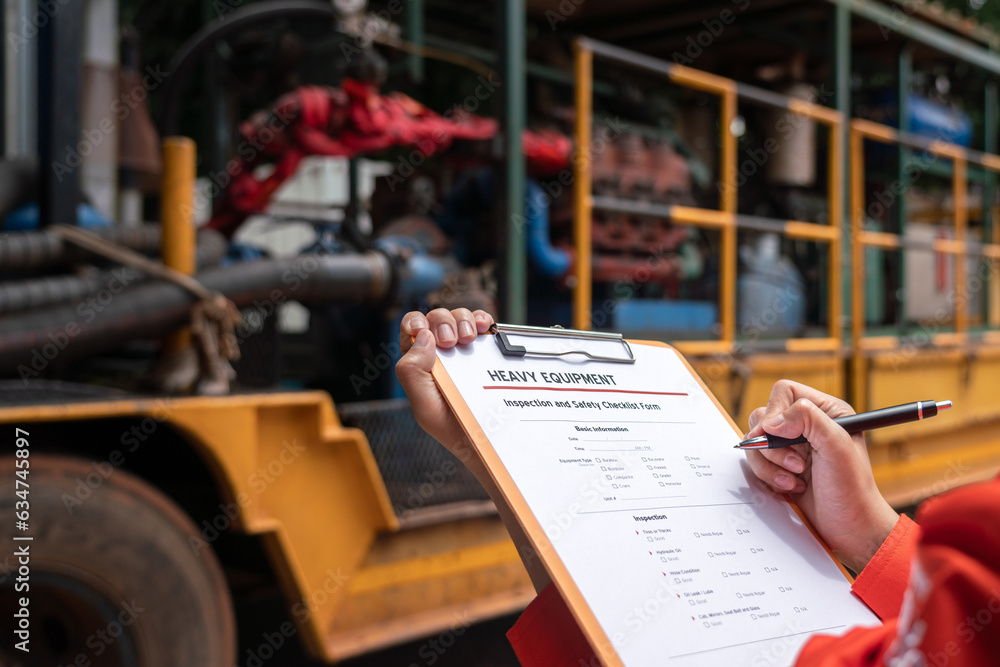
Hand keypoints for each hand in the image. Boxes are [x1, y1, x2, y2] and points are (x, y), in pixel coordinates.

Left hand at [395, 307, 494, 477]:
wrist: (489, 441)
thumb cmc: (454, 429)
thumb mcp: (423, 407)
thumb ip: (412, 372)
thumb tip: (423, 337)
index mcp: (419, 363)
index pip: (412, 329)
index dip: (415, 322)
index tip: (423, 330)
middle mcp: (440, 353)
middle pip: (436, 318)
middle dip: (442, 322)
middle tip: (450, 341)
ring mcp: (465, 350)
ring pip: (459, 317)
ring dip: (462, 319)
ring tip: (468, 338)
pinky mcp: (487, 349)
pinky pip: (483, 323)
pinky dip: (482, 319)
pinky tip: (483, 328)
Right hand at [743, 380, 898, 572]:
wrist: (850, 528)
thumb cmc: (852, 489)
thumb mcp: (837, 446)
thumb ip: (808, 420)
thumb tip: (771, 421)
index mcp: (826, 412)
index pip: (784, 392)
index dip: (776, 412)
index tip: (781, 435)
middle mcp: (806, 426)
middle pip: (764, 416)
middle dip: (773, 445)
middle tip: (798, 465)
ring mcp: (791, 446)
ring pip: (755, 440)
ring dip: (770, 464)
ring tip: (795, 479)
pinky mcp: (780, 466)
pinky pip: (755, 461)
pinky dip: (768, 475)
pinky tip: (791, 487)